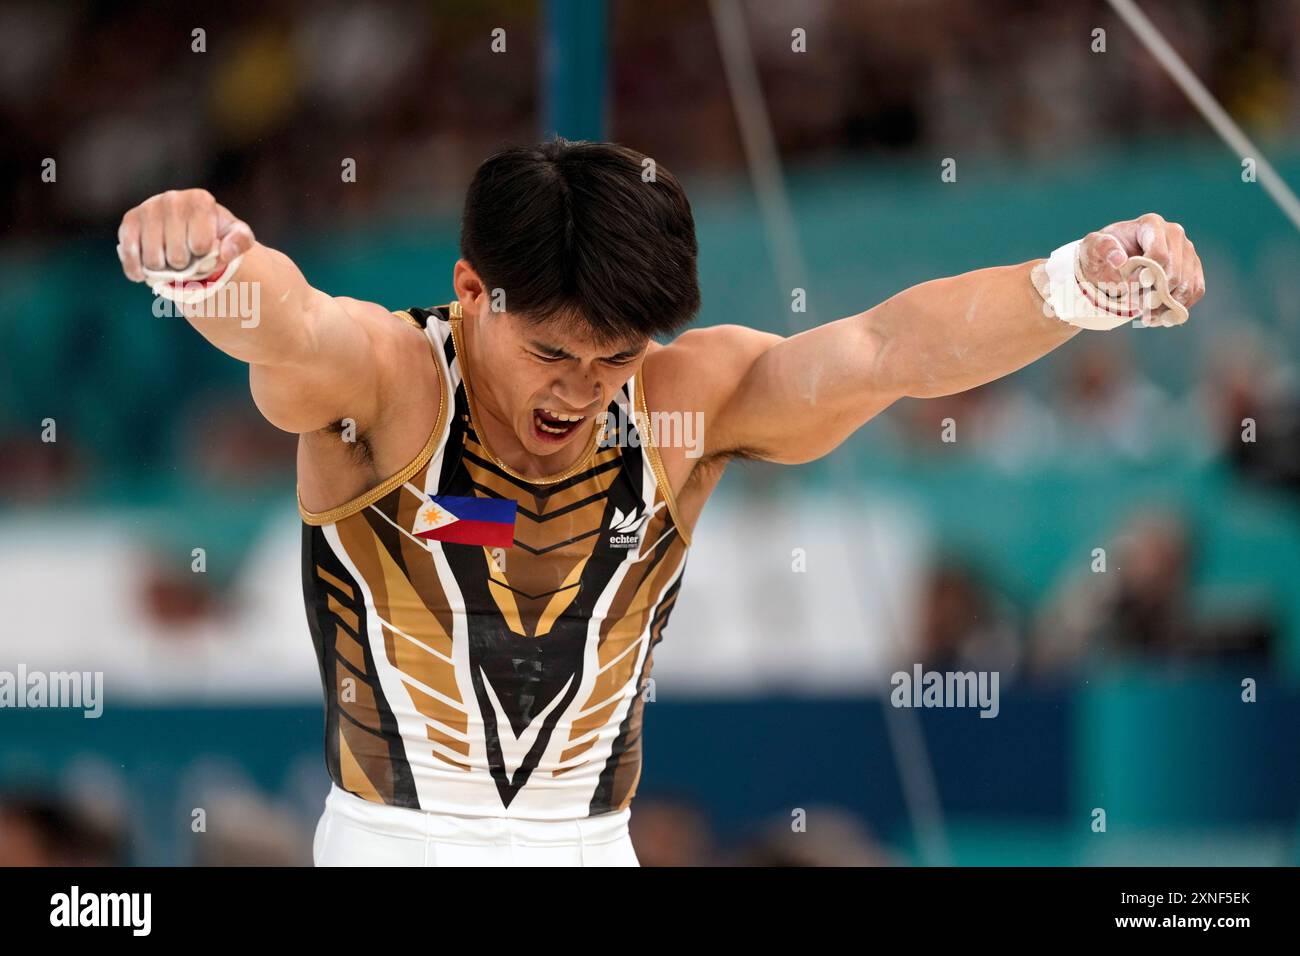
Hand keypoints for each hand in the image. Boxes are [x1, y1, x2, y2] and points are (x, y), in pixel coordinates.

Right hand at [117, 189, 254, 281]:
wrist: (189, 225)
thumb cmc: (215, 232)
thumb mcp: (238, 236)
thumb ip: (240, 242)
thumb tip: (224, 254)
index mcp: (200, 200)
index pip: (200, 246)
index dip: (204, 256)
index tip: (206, 250)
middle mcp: (172, 198)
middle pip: (177, 257)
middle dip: (184, 265)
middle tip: (187, 257)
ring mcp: (148, 208)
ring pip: (154, 260)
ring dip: (164, 269)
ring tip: (170, 259)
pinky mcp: (129, 221)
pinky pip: (129, 254)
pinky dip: (137, 271)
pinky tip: (143, 274)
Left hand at [1078, 213, 1204, 324]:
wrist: (1111, 261)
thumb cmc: (1102, 252)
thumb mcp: (1093, 247)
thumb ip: (1103, 248)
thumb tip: (1120, 260)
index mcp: (1151, 224)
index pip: (1158, 255)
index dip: (1144, 277)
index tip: (1128, 286)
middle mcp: (1174, 233)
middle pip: (1174, 273)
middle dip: (1153, 295)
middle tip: (1135, 305)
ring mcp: (1187, 251)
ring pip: (1186, 285)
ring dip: (1166, 306)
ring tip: (1147, 317)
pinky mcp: (1193, 268)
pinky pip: (1195, 291)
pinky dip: (1179, 308)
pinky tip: (1160, 318)